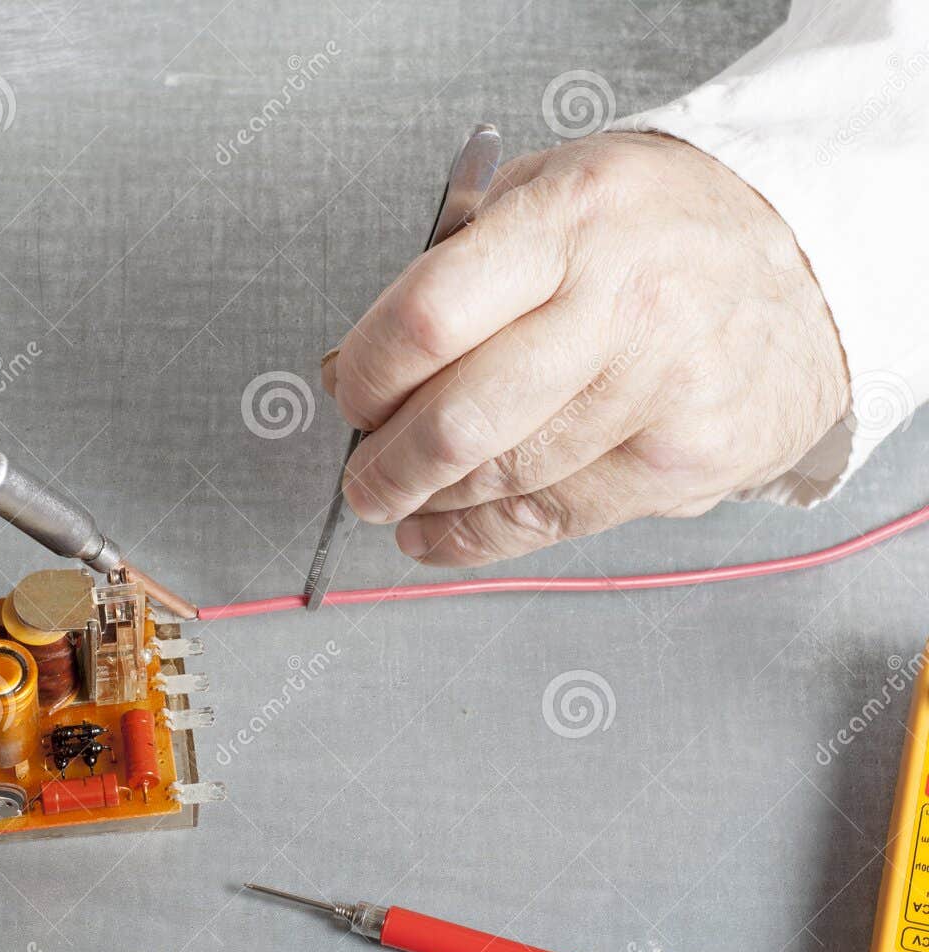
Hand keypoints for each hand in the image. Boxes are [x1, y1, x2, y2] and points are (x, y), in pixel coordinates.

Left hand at [324, 132, 849, 566]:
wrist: (819, 259)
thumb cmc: (662, 227)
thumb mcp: (553, 193)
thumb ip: (452, 268)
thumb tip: (356, 365)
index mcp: (570, 222)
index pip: (427, 319)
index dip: (369, 376)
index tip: (352, 395)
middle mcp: (621, 306)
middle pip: (459, 418)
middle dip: (384, 465)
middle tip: (361, 476)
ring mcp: (661, 393)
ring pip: (502, 481)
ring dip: (428, 504)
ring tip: (400, 501)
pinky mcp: (687, 463)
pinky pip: (556, 520)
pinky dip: (482, 537)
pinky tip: (445, 530)